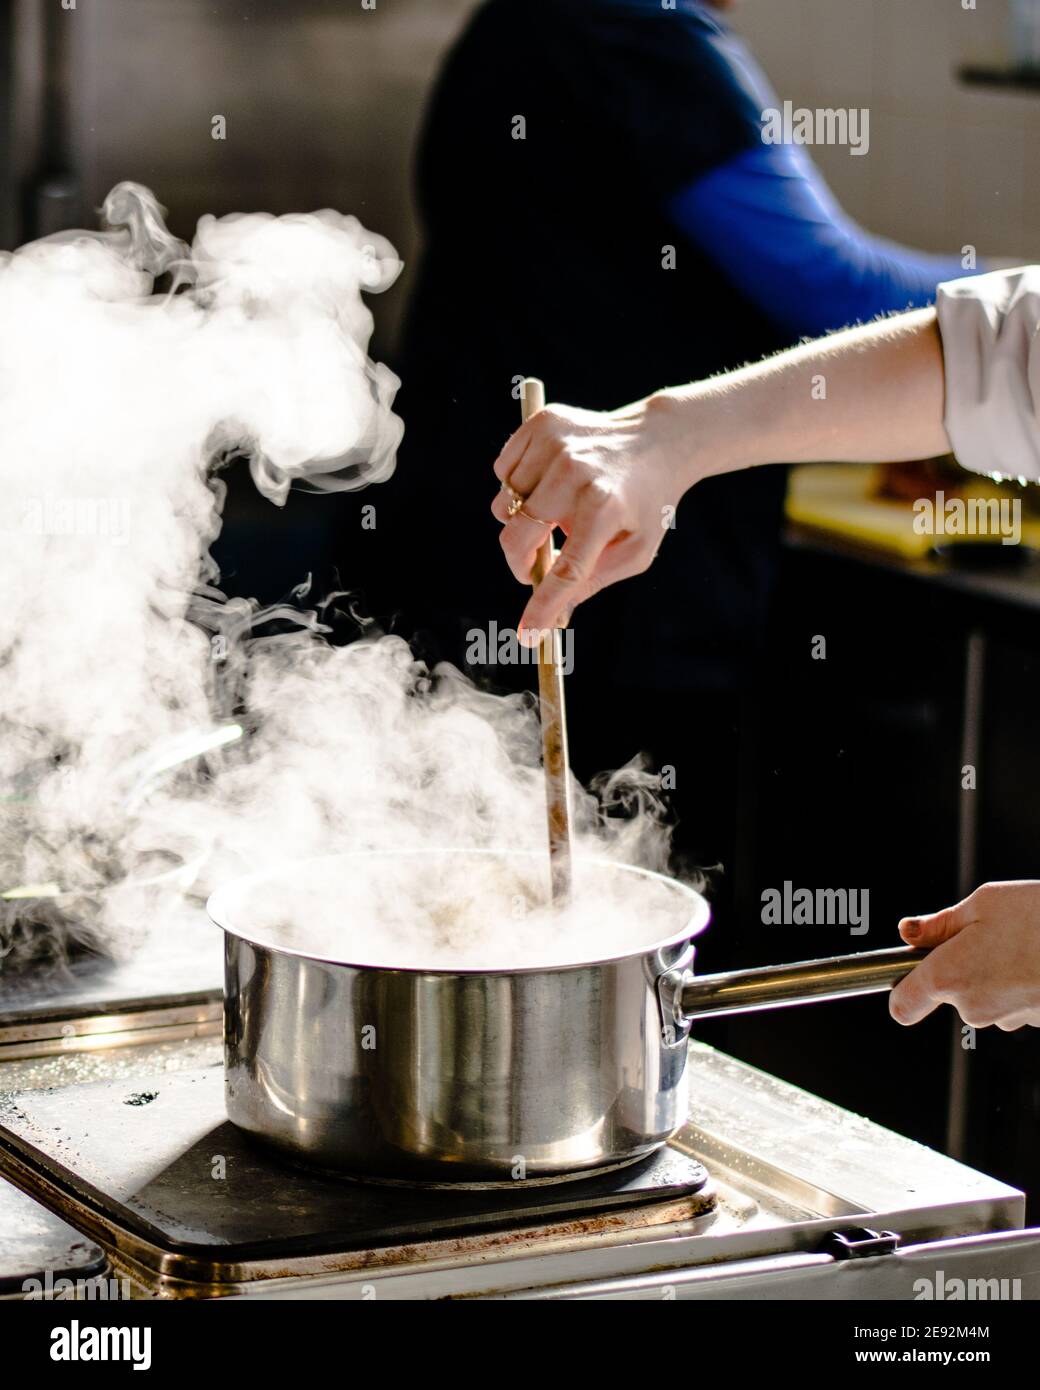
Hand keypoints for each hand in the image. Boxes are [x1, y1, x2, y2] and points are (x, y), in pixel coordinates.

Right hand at [490, 393, 700, 639]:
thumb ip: (592, 582)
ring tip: (555, 511)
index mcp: (605, 508)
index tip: (528, 635)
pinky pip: (503, 472)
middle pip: (517, 538)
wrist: (658, 439)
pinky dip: (517, 486)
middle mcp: (576, 472)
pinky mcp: (542, 424)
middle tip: (534, 568)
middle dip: (520, 563)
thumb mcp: (635, 551)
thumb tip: (554, 618)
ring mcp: (556, 444)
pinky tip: (547, 483)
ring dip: (521, 519)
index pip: (565, 570)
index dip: (542, 606)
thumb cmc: (646, 503)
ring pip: (504, 504)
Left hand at [889, 881, 1039, 1029]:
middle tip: (987, 935)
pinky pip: (1016, 1003)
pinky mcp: (1036, 1021)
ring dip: (995, 975)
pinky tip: (1038, 959)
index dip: (901, 993)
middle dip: (962, 967)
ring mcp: (1008, 1018)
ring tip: (1021, 943)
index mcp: (949, 975)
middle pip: (951, 994)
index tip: (906, 977)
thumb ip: (940, 924)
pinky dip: (1022, 984)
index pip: (903, 1006)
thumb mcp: (983, 904)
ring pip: (986, 998)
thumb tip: (909, 932)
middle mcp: (974, 1007)